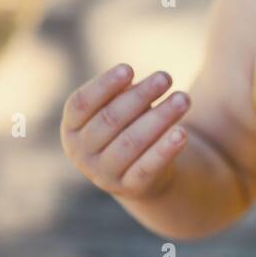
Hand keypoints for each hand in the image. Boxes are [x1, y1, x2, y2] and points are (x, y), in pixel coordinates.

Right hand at [60, 64, 191, 199]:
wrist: (143, 174)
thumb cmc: (128, 128)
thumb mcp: (121, 109)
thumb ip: (121, 95)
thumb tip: (131, 81)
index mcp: (72, 129)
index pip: (81, 104)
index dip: (103, 86)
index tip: (128, 68)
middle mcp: (82, 154)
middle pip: (110, 120)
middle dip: (140, 96)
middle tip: (165, 77)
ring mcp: (104, 174)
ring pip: (131, 141)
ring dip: (159, 117)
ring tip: (183, 98)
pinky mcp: (131, 188)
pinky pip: (148, 166)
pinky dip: (165, 149)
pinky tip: (182, 133)